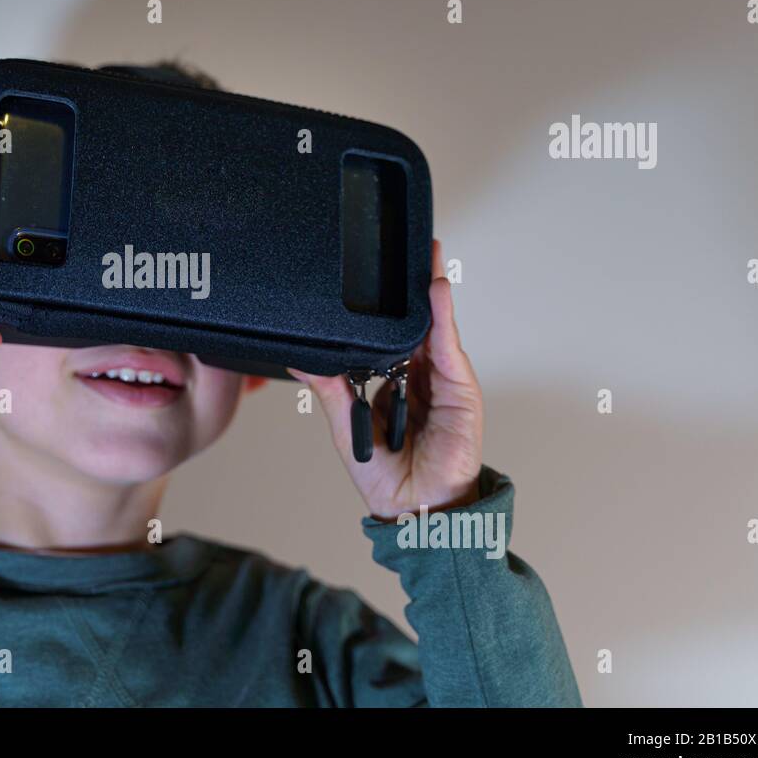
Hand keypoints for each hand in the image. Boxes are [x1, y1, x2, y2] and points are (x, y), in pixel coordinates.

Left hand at [290, 240, 482, 519]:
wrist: (415, 509)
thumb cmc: (384, 475)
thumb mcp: (345, 421)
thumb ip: (327, 386)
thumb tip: (298, 356)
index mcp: (393, 381)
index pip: (390, 334)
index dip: (385, 305)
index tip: (375, 271)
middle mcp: (418, 376)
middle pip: (415, 322)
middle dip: (409, 287)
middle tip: (400, 247)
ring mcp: (442, 379)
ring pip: (434, 325)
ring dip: (429, 289)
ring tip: (422, 254)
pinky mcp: (459, 387)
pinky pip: (447, 344)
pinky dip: (441, 315)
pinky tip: (434, 288)